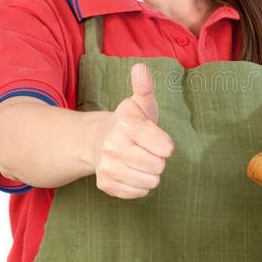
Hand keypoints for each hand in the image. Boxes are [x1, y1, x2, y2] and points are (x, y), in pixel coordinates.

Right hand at [93, 63, 173, 198]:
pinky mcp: (105, 183)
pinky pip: (136, 193)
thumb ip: (144, 87)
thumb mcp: (139, 104)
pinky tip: (130, 172)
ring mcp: (107, 166)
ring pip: (149, 182)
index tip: (158, 140)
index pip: (165, 148)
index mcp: (126, 124)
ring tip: (140, 161)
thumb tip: (140, 68)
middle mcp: (113, 146)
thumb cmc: (128, 122)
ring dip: (149, 174)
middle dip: (158, 160)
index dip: (165, 145)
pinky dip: (138, 186)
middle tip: (147, 150)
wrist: (96, 140)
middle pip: (158, 167)